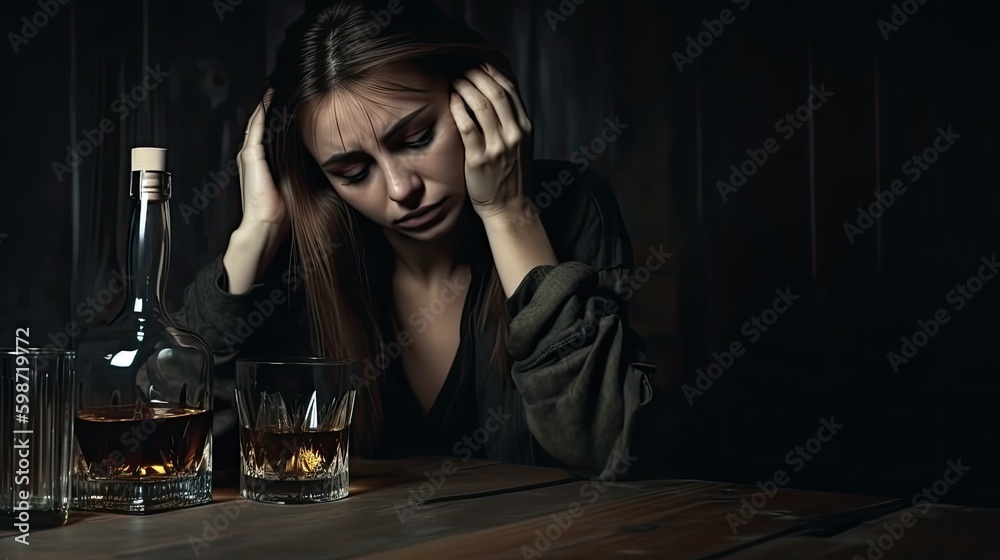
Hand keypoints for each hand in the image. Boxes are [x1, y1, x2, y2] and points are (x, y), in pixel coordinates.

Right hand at [236, 89, 287, 227]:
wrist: (266, 224)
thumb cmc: (280, 210)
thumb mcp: (292, 183)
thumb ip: (298, 168)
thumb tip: (318, 159)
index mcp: (260, 162)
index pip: (267, 133)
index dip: (274, 117)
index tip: (286, 103)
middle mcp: (251, 155)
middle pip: (260, 124)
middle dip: (269, 106)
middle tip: (279, 88)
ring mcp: (249, 154)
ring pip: (258, 122)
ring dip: (266, 105)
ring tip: (274, 88)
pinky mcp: (251, 154)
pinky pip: (257, 127)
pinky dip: (263, 112)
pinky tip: (269, 98)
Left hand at [450, 63, 532, 220]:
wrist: (509, 207)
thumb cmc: (510, 174)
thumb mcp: (519, 144)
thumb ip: (511, 120)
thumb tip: (495, 92)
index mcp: (525, 127)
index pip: (511, 88)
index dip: (493, 71)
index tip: (478, 63)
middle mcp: (514, 134)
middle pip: (495, 92)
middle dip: (476, 74)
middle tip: (461, 68)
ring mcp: (498, 146)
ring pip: (481, 104)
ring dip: (465, 87)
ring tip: (454, 80)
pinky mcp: (479, 158)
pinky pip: (466, 125)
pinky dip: (457, 108)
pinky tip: (451, 100)